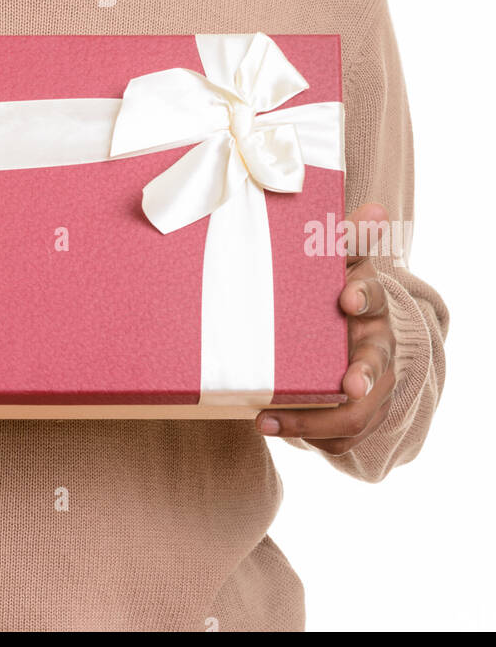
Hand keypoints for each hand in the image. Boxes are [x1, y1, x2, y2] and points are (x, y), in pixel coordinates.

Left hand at [256, 204, 395, 451]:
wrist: (348, 334)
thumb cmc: (334, 291)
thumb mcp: (338, 262)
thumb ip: (344, 237)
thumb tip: (374, 208)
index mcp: (371, 303)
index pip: (374, 294)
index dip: (364, 294)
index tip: (346, 297)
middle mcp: (379, 347)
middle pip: (377, 368)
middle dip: (363, 378)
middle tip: (347, 386)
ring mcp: (372, 386)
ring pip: (357, 414)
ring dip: (314, 420)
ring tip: (267, 419)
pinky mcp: (357, 415)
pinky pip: (339, 437)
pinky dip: (308, 436)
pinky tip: (272, 425)